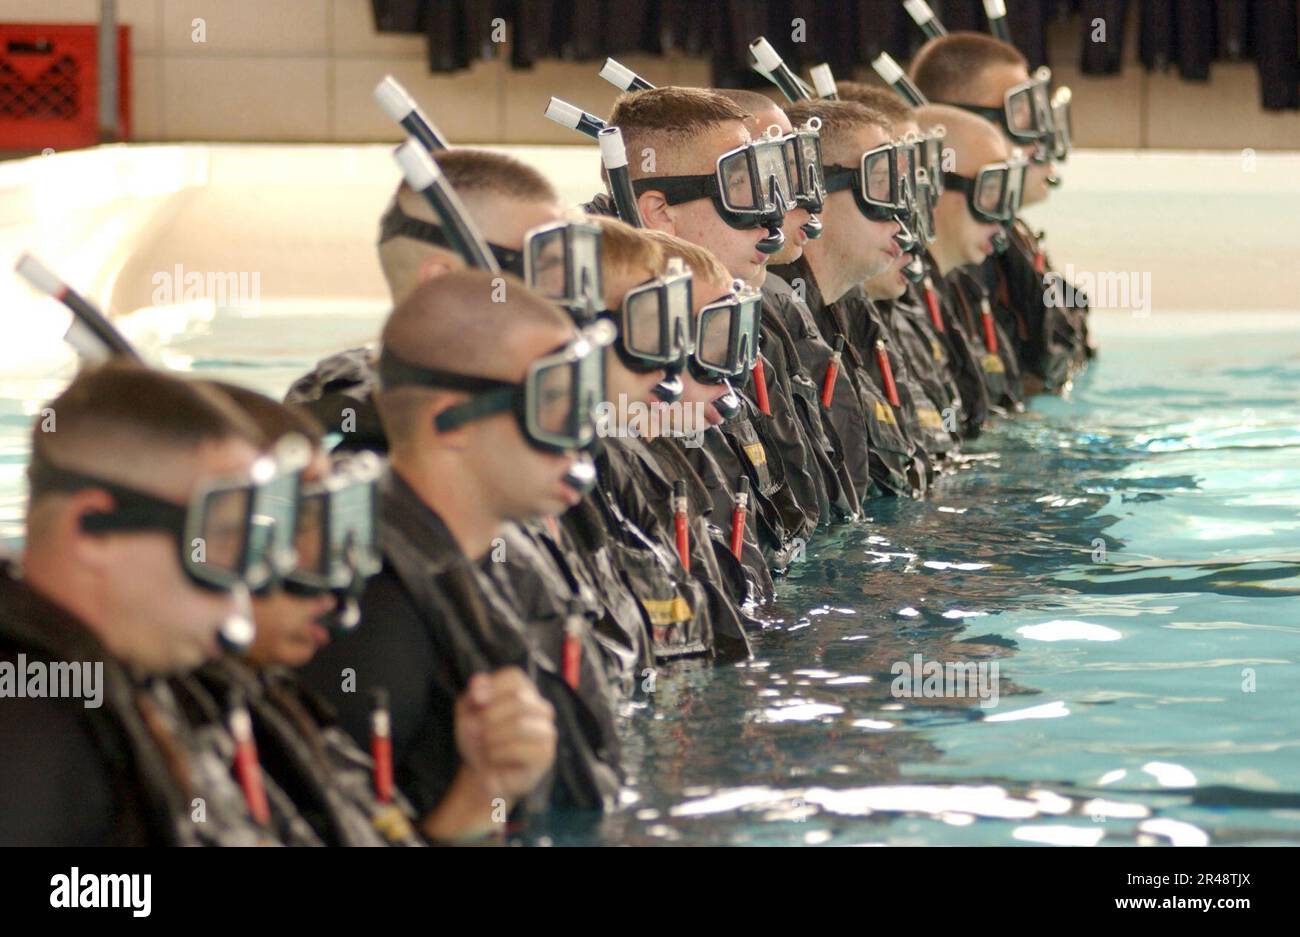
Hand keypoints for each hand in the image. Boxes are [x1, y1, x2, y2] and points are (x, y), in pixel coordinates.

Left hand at [454, 667, 555, 804]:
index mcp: (523, 691)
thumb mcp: (467, 712)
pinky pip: (520, 748)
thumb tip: (478, 686)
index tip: (476, 703)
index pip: (515, 678)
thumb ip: (472, 694)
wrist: (481, 773)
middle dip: (489, 717)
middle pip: (518, 699)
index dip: (493, 688)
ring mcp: (547, 730)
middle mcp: (541, 707)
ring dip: (492, 736)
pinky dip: (498, 753)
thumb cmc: (477, 738)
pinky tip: (492, 757)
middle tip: (474, 731)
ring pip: (520, 724)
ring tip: (483, 745)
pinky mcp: (545, 754)